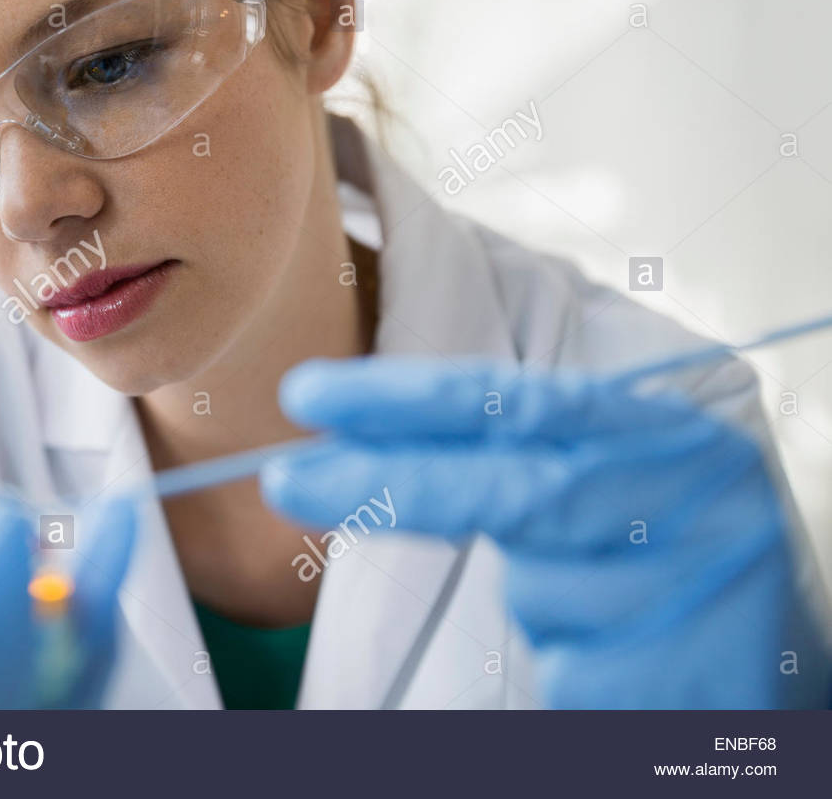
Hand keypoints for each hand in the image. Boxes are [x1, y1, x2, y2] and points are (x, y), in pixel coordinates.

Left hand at [260, 358, 831, 708]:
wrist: (779, 660)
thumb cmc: (673, 554)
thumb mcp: (616, 478)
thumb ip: (527, 455)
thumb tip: (371, 446)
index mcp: (661, 428)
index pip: (516, 402)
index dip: (406, 396)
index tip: (311, 394)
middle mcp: (688, 492)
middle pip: (512, 489)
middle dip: (389, 483)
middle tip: (287, 479)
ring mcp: (698, 584)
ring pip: (540, 591)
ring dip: (542, 602)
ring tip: (612, 606)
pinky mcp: (689, 671)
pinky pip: (573, 666)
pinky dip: (577, 659)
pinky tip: (632, 655)